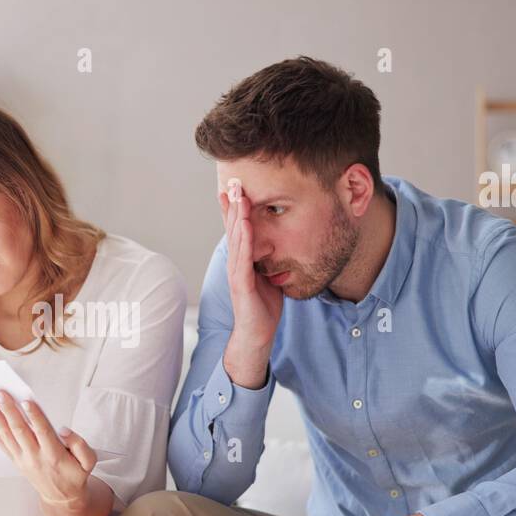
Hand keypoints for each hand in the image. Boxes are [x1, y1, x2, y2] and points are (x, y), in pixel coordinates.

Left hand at [0, 391, 96, 508]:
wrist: (61, 498)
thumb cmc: (75, 475)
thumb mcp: (88, 462)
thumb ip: (80, 444)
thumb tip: (64, 430)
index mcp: (54, 455)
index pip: (43, 432)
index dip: (35, 416)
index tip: (26, 401)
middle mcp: (35, 457)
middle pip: (20, 430)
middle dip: (9, 410)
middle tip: (1, 393)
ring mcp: (23, 459)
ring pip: (7, 435)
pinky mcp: (16, 460)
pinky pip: (1, 443)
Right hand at [219, 188, 282, 387]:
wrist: (256, 335)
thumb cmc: (263, 308)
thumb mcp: (270, 277)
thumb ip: (271, 260)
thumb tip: (284, 245)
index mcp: (243, 260)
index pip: (238, 230)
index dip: (235, 209)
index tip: (235, 187)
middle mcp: (236, 263)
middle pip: (233, 228)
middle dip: (232, 204)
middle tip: (232, 180)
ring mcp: (236, 272)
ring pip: (236, 238)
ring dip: (236, 216)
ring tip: (237, 195)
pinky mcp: (241, 284)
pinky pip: (243, 258)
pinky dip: (244, 240)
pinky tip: (246, 224)